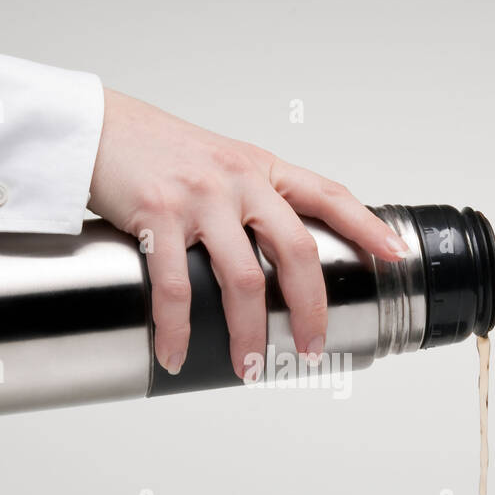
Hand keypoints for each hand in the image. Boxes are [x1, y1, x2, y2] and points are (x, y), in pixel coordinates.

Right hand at [88, 88, 410, 377]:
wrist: (99, 127)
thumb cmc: (158, 151)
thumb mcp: (220, 163)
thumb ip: (251, 199)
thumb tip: (273, 257)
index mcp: (261, 169)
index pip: (329, 194)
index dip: (366, 226)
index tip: (395, 256)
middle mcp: (238, 180)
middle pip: (296, 252)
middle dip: (309, 309)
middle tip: (312, 347)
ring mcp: (200, 197)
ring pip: (242, 280)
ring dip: (248, 333)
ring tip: (249, 367)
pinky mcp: (156, 214)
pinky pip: (175, 287)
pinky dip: (177, 329)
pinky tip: (176, 351)